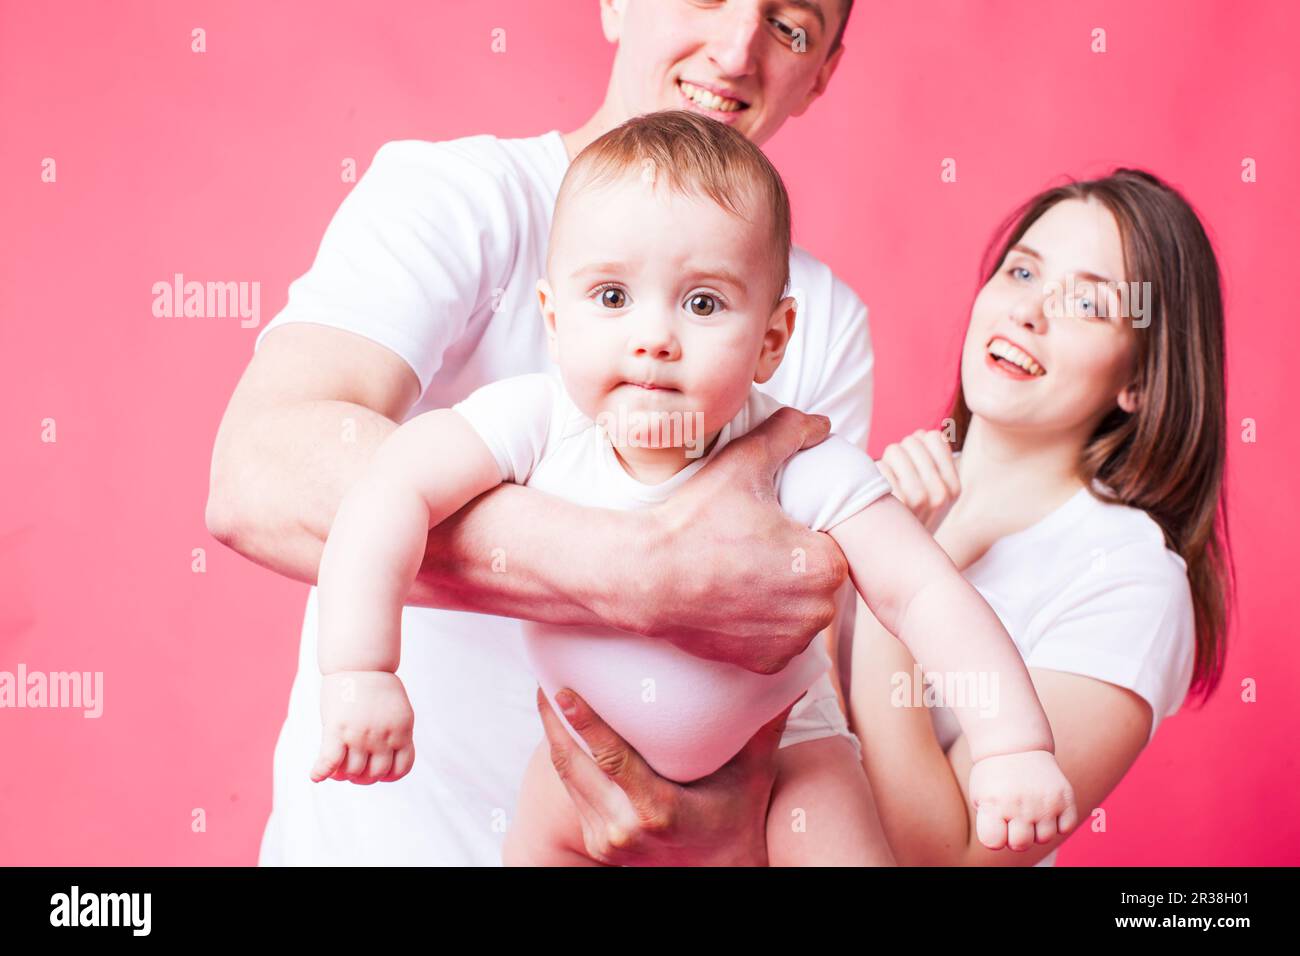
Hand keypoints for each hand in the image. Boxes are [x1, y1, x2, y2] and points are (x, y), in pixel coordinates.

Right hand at [311, 671, 415, 784]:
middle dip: (363, 777)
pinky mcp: (337, 729)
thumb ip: (395, 734)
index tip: (378, 771)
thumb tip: (385, 758)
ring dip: (343, 775)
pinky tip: (316, 776)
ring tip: (337, 769)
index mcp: (402, 731)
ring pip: (352, 772)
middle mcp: (383, 735)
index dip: (389, 776)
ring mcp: (360, 734)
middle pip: (375, 774)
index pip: (401, 769)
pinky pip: (329, 761)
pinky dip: (321, 772)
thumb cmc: (377, 685)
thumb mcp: (397, 711)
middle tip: (354, 770)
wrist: (359, 662)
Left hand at [537, 687, 792, 865]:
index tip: (563, 690)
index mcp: (658, 809)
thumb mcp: (754, 776)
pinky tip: (564, 733)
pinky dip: (567, 761)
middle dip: (554, 722)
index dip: (584, 723)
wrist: (720, 874)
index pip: (610, 759)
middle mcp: (624, 827)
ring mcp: (607, 839)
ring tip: (550, 699)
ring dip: (555, 738)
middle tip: (546, 680)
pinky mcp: (597, 843)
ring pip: (567, 780)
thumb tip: (788, 680)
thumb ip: (765, 729)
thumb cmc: (738, 821)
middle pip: (574, 766)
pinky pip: (573, 794)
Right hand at [640, 406, 848, 674]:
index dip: (801, 529)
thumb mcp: (744, 464)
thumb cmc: (695, 521)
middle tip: (751, 544)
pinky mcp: (766, 663)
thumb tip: (821, 423)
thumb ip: (789, 434)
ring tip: (741, 571)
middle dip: (793, 562)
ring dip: (781, 594)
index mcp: (824, 563)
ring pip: (800, 609)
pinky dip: (763, 623)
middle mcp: (817, 610)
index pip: (830, 541)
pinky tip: (735, 600)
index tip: (769, 523)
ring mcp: (791, 641)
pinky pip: (778, 637)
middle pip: (817, 576)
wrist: (644, 577)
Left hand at [877, 429, 960, 532]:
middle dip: (901, 453)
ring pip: (894, 450)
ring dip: (886, 463)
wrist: (899, 561)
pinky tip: (877, 494)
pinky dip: (873, 475)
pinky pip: (878, 467)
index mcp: (954, 487)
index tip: (915, 464)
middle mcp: (940, 493)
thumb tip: (923, 434)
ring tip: (888, 484)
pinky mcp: (891, 503)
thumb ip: (934, 462)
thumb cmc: (910, 520)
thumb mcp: (935, 495)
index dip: (918, 444)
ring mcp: (916, 499)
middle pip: (912, 441)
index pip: (934, 437)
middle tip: (898, 478)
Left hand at [968, 750, 1078, 850]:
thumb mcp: (979, 796)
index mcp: (994, 804)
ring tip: (1029, 809)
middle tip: (1013, 817)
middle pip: (1020, 844)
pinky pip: (1066, 828)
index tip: (994, 822)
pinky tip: (1047, 808)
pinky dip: (1058, 823)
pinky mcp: (1065, 797)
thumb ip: (989, 824)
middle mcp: (1019, 804)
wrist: (1015, 746)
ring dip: (1036, 829)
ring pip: (1044, 838)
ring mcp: (1044, 802)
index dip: (994, 836)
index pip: (994, 842)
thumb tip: (1004, 845)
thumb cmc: (994, 777)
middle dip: (1015, 835)